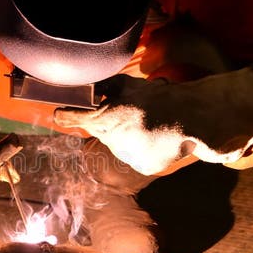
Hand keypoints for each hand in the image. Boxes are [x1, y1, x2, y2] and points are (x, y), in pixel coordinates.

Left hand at [53, 70, 252, 174]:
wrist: (194, 117)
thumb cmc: (160, 98)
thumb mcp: (130, 86)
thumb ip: (104, 88)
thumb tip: (82, 88)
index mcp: (114, 114)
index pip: (81, 117)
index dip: (68, 115)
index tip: (57, 114)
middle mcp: (119, 136)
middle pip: (100, 132)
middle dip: (108, 124)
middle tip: (129, 115)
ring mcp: (131, 154)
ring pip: (118, 146)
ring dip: (126, 137)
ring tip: (147, 125)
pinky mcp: (144, 166)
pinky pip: (134, 158)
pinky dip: (142, 150)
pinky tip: (155, 139)